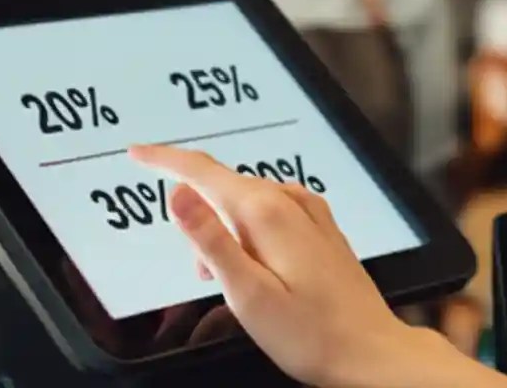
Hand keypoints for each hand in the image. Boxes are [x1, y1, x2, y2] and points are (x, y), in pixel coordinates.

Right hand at [130, 144, 506, 387]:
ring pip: (245, 204)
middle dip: (198, 219)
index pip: (203, 171)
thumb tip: (177, 194)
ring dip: (224, 233)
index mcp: (266, 212)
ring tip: (230, 287)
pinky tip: (255, 269)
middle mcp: (290, 201)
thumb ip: (210, 240)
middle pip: (223, 188)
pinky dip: (248, 233)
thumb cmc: (310, 334)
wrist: (370, 352)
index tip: (136, 154)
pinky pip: (270, 213)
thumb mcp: (246, 294)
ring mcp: (309, 212)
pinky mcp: (320, 228)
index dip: (164, 160)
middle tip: (201, 274)